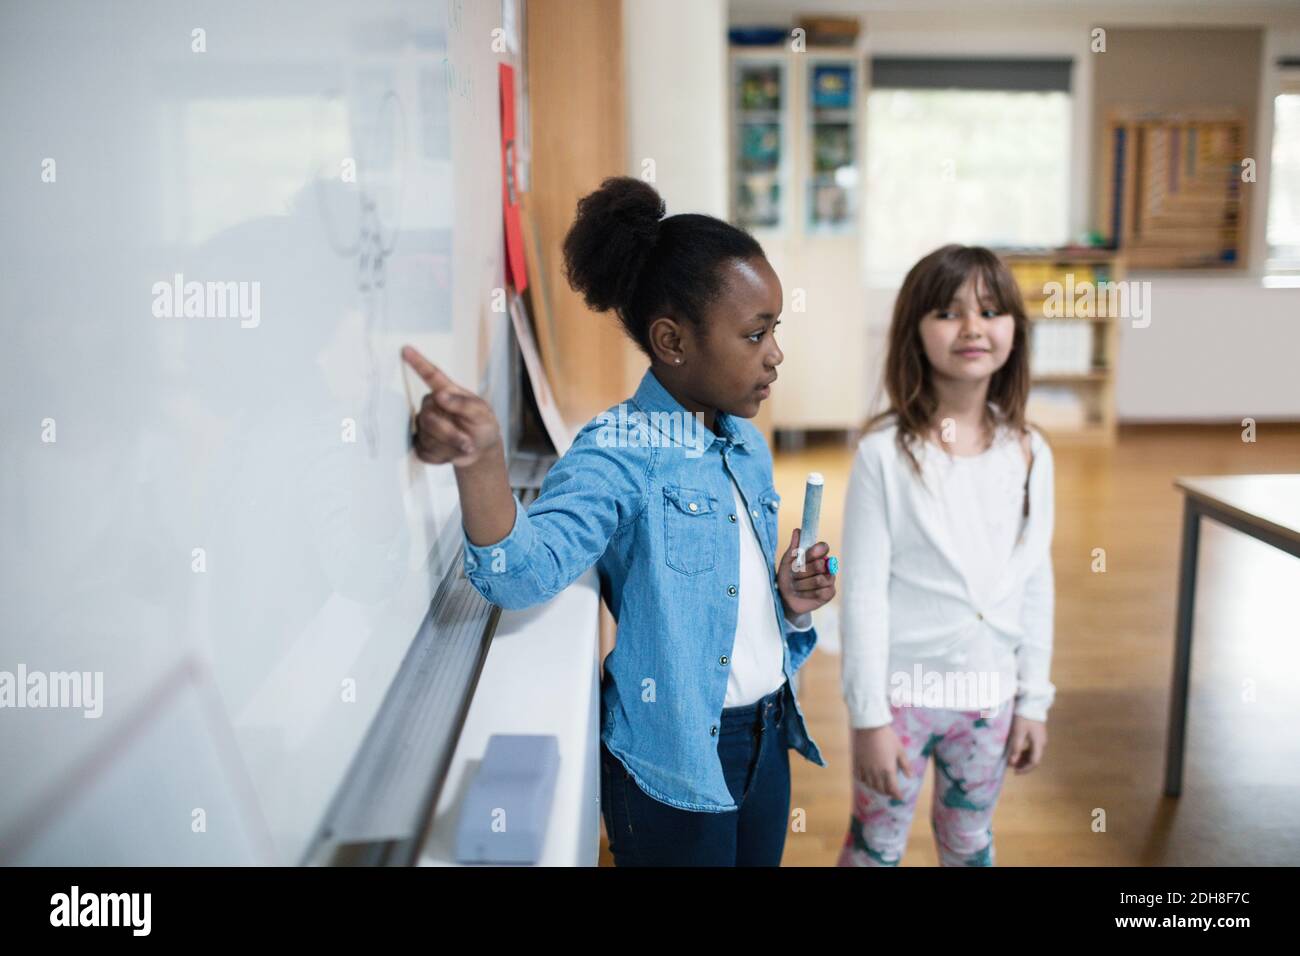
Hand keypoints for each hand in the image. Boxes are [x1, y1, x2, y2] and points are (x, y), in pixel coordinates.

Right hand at [402, 346, 501, 467]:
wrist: (480, 450)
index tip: (406, 349)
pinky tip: (453, 452)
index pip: (431, 376)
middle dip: (451, 434)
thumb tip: (441, 395)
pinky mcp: (421, 444)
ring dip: (451, 447)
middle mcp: (431, 406)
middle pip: (429, 419)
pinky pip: (427, 452)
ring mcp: (424, 425)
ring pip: (428, 439)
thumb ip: (465, 404)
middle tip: (468, 442)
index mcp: (446, 392)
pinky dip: (445, 456)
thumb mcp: (483, 414)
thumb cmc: (482, 426)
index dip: (418, 363)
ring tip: (465, 445)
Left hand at [777, 528, 835, 616]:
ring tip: (795, 586)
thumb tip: (798, 530)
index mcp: (818, 555)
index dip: (812, 553)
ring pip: (819, 580)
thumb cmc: (787, 576)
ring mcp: (829, 580)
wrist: (785, 597)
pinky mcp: (829, 593)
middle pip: (819, 565)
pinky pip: (822, 592)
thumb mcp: (787, 561)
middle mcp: (826, 566)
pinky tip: (802, 593)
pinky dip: (808, 593)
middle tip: (793, 575)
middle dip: (801, 572)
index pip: (823, 547)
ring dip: (802, 584)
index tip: (800, 558)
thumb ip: (794, 547)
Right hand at [851, 725, 909, 800]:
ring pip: (870, 785)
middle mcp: (876, 772)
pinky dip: (864, 781)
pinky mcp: (858, 763)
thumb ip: (905, 765)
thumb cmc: (888, 737)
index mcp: (888, 769)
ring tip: (880, 787)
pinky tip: (868, 779)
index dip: (897, 795)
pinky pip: (860, 777)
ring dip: (876, 788)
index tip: (900, 798)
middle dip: (887, 793)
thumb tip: (910, 776)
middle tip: (891, 792)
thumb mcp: (900, 750)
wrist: (870, 727)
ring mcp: (865, 768)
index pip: (893, 788)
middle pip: (881, 789)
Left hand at [1005, 715, 1046, 773]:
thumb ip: (1015, 748)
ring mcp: (1040, 737)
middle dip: (1024, 765)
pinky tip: (1017, 751)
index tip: (1015, 772)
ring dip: (1024, 758)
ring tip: (1013, 760)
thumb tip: (1012, 763)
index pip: (1034, 762)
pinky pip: (1032, 747)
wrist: (1031, 702)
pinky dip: (1025, 751)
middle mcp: (1042, 742)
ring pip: (1033, 753)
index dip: (1025, 769)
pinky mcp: (1037, 733)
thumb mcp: (1018, 733)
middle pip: (1034, 758)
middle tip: (1012, 767)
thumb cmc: (1024, 717)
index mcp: (1039, 744)